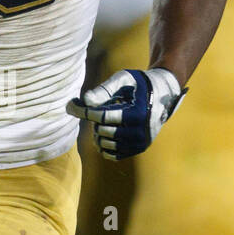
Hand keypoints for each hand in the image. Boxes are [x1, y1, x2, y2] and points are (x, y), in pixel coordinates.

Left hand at [68, 67, 184, 159]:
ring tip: (102, 121)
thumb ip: (104, 89)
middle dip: (94, 121)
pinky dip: (103, 146)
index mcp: (138, 113)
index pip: (102, 116)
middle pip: (102, 131)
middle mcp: (141, 131)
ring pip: (105, 145)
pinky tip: (104, 133)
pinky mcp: (138, 149)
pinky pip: (112, 155)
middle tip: (98, 110)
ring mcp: (140, 142)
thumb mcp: (124, 79)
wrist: (162, 94)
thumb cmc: (139, 84)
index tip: (71, 105)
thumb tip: (86, 101)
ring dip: (98, 133)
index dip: (84, 111)